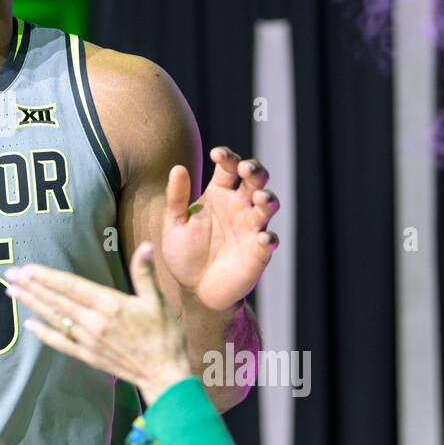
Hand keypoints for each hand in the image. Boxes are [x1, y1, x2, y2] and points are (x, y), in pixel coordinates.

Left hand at [5, 242, 190, 405]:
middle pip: (56, 301)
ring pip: (54, 319)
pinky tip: (30, 325)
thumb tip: (147, 246)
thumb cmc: (164, 335)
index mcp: (110, 305)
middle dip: (31, 287)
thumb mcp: (158, 301)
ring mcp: (88, 341)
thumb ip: (145, 273)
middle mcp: (94, 322)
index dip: (48, 277)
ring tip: (12, 292)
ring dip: (32, 304)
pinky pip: (61, 343)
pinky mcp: (88, 355)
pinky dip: (44, 334)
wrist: (164, 374)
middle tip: (9, 275)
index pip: (72, 287)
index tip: (28, 268)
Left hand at [162, 148, 279, 311]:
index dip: (227, 157)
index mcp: (218, 194)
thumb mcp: (174, 225)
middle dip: (255, 170)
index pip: (228, 168)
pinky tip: (262, 237)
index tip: (217, 154)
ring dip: (267, 199)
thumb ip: (176, 198)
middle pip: (255, 180)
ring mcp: (251, 228)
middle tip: (246, 169)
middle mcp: (239, 206)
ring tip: (260, 198)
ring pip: (268, 205)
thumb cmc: (184, 253)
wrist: (194, 290)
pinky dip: (268, 238)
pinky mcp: (259, 252)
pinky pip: (269, 241)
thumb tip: (177, 168)